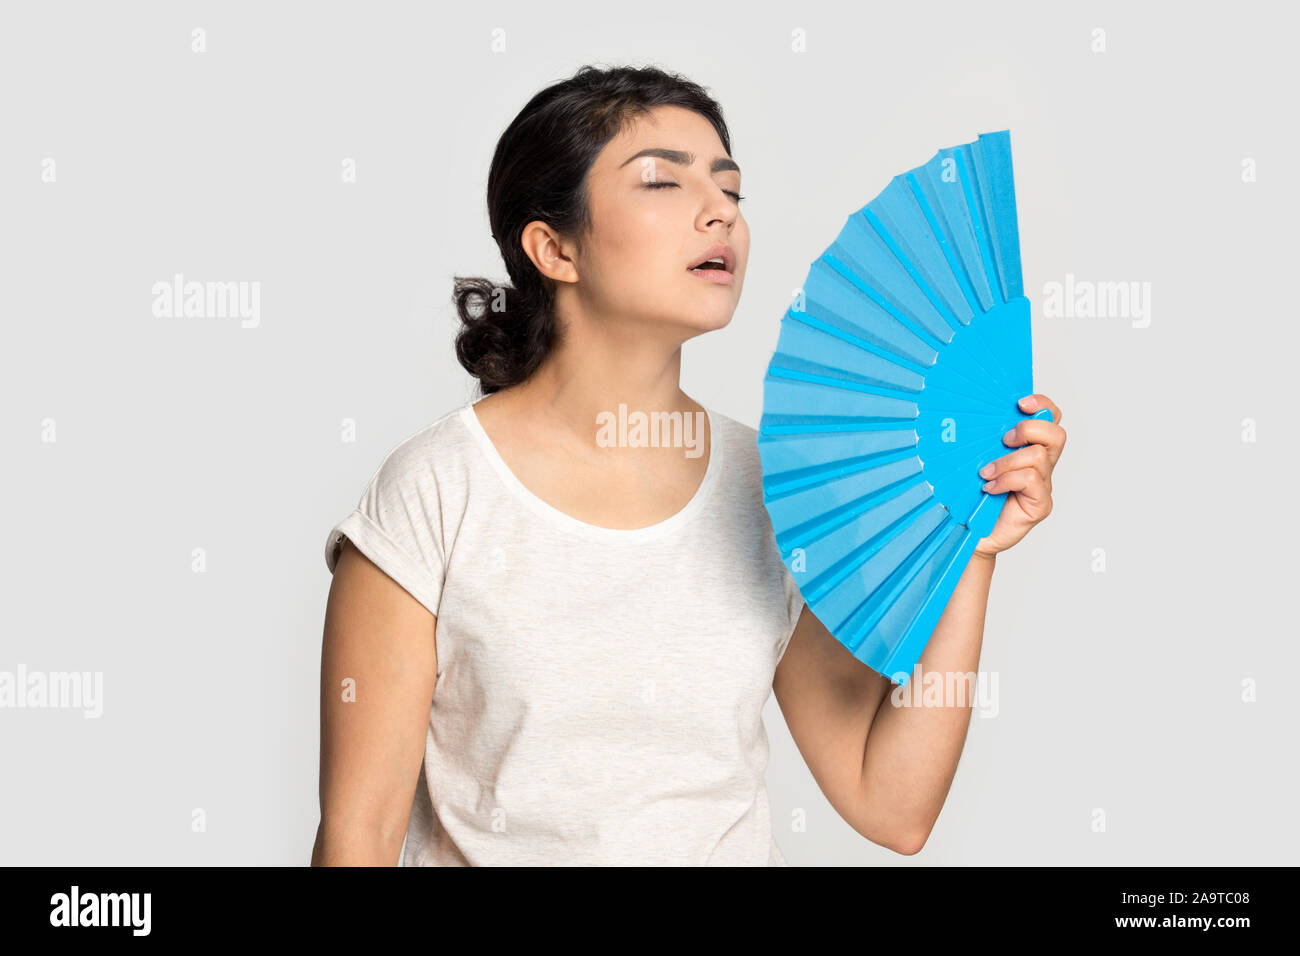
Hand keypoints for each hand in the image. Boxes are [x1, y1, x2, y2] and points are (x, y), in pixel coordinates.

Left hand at [972, 393, 1066, 557]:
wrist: (969, 532)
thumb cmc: (970, 496)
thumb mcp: (973, 462)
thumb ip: (980, 442)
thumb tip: (963, 416)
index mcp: (1028, 448)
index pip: (1049, 418)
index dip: (1041, 405)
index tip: (1019, 403)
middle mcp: (1041, 465)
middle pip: (1056, 434)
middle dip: (1029, 429)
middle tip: (1004, 440)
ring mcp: (1042, 485)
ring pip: (1040, 457)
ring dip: (1008, 461)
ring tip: (986, 473)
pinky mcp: (1040, 504)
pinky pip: (1031, 480)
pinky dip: (1006, 480)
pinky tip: (989, 488)